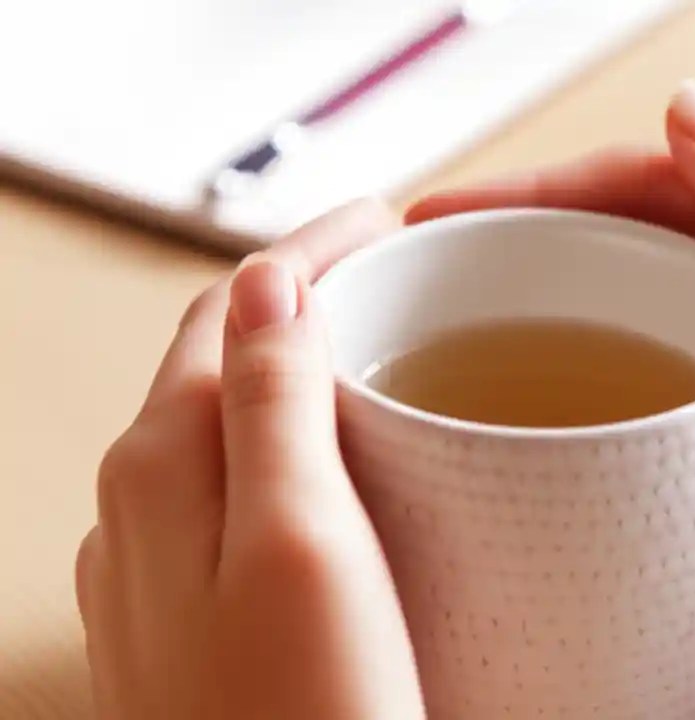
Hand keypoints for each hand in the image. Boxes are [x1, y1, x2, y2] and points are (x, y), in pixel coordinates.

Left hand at [76, 201, 425, 719]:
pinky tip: (344, 466)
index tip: (390, 221)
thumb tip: (269, 283)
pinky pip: (237, 488)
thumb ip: (270, 404)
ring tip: (382, 350)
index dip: (315, 248)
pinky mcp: (200, 609)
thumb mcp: (298, 543)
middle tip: (400, 275)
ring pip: (229, 420)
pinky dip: (291, 443)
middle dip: (307, 296)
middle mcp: (143, 505)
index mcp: (164, 465)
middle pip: (222, 356)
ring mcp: (165, 563)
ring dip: (297, 368)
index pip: (234, 306)